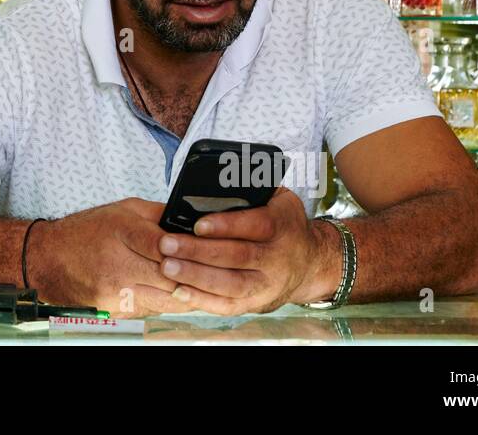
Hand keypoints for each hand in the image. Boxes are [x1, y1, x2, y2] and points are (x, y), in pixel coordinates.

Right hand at [27, 198, 202, 317]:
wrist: (45, 260)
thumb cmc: (84, 232)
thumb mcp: (120, 210)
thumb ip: (156, 214)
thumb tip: (190, 218)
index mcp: (121, 231)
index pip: (166, 244)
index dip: (189, 249)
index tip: (206, 248)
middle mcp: (118, 263)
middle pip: (171, 275)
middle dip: (194, 274)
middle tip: (214, 272)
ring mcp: (115, 290)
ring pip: (166, 299)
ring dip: (186, 293)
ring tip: (201, 286)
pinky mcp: (114, 309)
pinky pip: (152, 309)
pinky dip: (166, 302)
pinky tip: (175, 295)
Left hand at [155, 187, 340, 315]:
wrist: (311, 264)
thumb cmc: (283, 223)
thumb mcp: (278, 199)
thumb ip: (254, 188)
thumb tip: (219, 172)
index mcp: (282, 226)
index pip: (255, 225)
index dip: (226, 225)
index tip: (197, 224)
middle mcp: (277, 258)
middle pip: (237, 256)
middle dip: (198, 251)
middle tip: (166, 244)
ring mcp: (268, 284)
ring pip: (231, 284)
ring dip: (196, 277)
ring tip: (167, 267)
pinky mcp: (257, 303)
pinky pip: (229, 305)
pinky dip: (203, 301)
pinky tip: (179, 291)